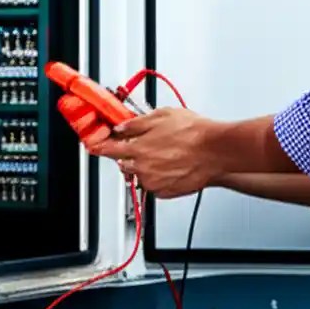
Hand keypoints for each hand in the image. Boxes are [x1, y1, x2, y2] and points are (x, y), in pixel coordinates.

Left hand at [89, 107, 222, 198]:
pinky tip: (174, 166)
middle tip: (148, 146)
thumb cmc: (195, 133)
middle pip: (124, 164)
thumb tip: (122, 126)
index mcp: (138, 148)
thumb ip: (137, 123)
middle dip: (130, 155)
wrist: (216, 151)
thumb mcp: (162, 116)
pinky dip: (160, 177)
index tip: (93, 146)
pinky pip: (156, 185)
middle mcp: (143, 168)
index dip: (99, 147)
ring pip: (141, 175)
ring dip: (148, 167)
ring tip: (168, 155)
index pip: (108, 149)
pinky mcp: (166, 192)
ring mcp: (154, 182)